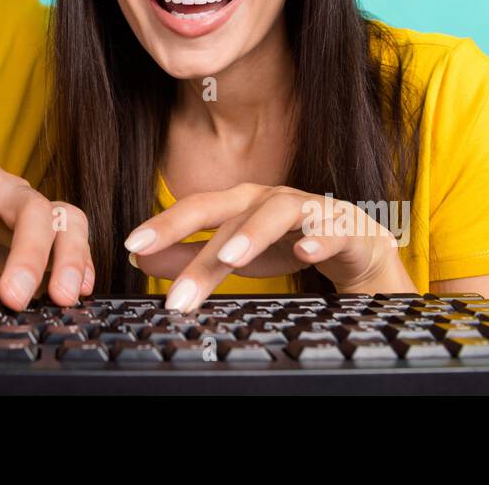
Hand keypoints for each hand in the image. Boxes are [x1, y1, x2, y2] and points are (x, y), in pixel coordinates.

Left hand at [0, 154, 94, 309]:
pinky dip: (85, 262)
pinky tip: (81, 292)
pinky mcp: (58, 227)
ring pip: (66, 220)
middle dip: (24, 256)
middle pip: (30, 210)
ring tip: (62, 299)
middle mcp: (11, 186)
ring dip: (67, 259)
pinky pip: (80, 236)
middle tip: (11, 299)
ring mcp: (39, 205)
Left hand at [125, 183, 409, 311]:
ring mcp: (307, 208)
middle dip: (198, 247)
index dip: (164, 225)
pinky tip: (304, 253)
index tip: (132, 247)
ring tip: (230, 258)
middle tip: (175, 288)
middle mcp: (269, 198)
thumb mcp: (235, 255)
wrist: (356, 243)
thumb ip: (190, 256)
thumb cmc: (289, 243)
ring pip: (277, 214)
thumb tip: (139, 260)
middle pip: (229, 212)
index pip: (195, 210)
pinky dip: (318, 239)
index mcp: (240, 203)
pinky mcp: (343, 226)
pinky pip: (332, 230)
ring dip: (252, 233)